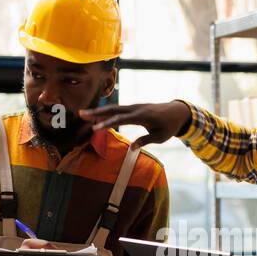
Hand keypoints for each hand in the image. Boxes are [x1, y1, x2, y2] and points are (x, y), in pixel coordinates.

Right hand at [78, 101, 192, 149]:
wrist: (176, 112)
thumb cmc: (168, 126)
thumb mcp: (159, 137)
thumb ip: (145, 140)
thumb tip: (132, 149)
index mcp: (141, 116)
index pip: (120, 119)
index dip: (107, 123)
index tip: (94, 128)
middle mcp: (135, 108)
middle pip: (113, 109)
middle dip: (96, 112)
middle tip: (81, 114)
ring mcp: (134, 106)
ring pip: (113, 108)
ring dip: (98, 110)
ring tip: (83, 113)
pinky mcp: (133, 108)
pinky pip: (118, 109)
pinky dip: (106, 111)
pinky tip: (96, 115)